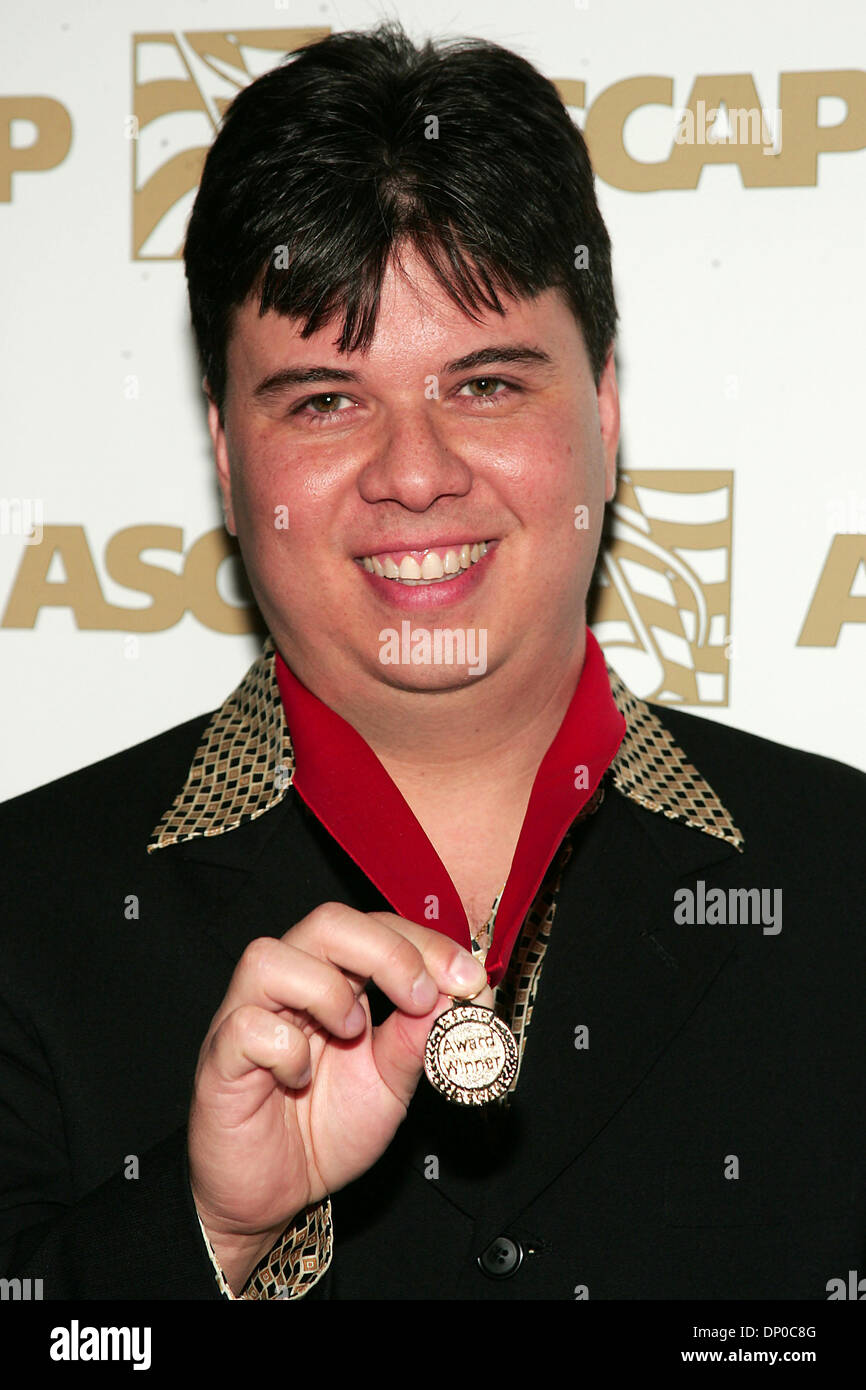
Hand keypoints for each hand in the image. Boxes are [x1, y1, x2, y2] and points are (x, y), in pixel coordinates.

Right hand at [187, 902, 488, 1291]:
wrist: (273, 1197)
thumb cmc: (325, 1130)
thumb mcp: (391, 1084)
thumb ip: (417, 1038)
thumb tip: (460, 995)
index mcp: (332, 981)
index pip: (374, 927)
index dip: (422, 942)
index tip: (467, 978)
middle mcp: (287, 986)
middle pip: (327, 923)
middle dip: (387, 951)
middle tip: (421, 996)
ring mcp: (246, 1017)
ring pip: (270, 957)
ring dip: (328, 990)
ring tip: (353, 1034)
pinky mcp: (220, 1061)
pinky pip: (245, 1027)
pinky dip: (283, 1047)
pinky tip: (300, 1078)